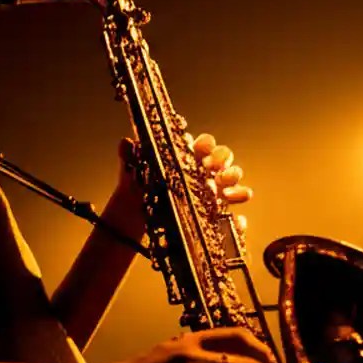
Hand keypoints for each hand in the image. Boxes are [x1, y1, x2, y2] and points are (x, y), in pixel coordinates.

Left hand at [113, 133, 253, 233]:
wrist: (136, 216)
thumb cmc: (138, 187)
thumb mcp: (132, 171)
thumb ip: (130, 157)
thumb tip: (125, 143)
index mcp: (187, 155)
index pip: (203, 144)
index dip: (205, 144)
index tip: (201, 148)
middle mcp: (203, 170)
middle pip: (223, 158)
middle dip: (223, 160)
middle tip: (214, 169)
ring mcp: (212, 191)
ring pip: (233, 181)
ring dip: (234, 184)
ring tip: (225, 192)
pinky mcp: (215, 214)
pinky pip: (234, 216)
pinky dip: (238, 219)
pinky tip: (235, 220)